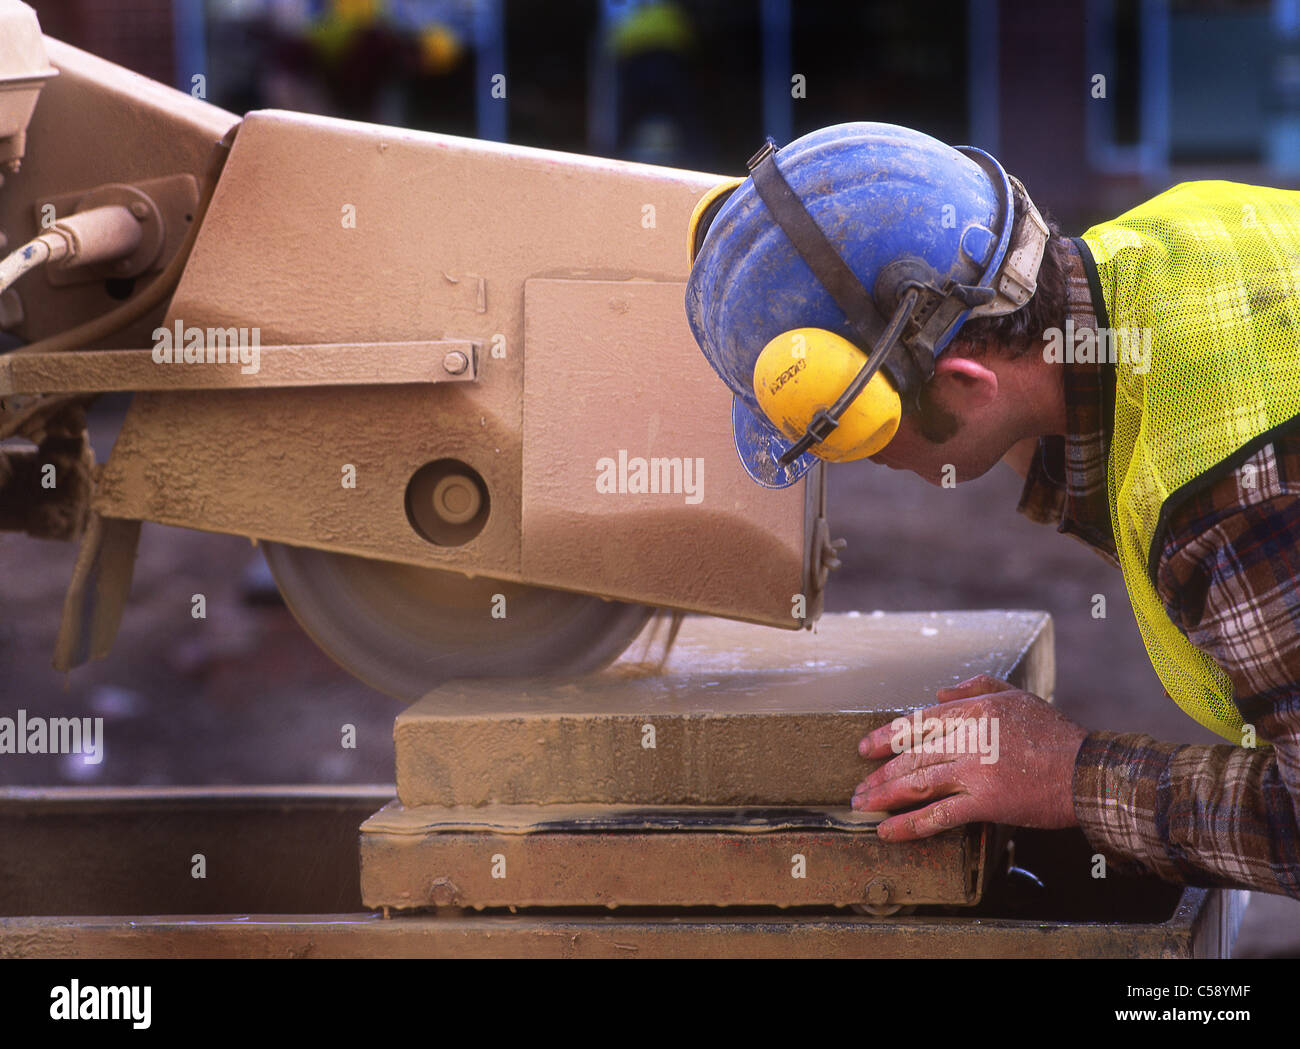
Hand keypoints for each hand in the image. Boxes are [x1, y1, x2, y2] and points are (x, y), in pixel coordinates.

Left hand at [851, 673, 1088, 840]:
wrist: (1088, 771)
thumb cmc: (1055, 734)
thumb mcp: (1016, 696)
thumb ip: (976, 687)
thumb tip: (939, 691)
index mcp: (974, 709)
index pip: (918, 721)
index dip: (886, 736)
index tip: (864, 748)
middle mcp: (969, 737)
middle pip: (911, 754)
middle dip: (879, 773)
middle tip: (858, 787)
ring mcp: (975, 770)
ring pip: (918, 782)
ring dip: (885, 796)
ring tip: (863, 806)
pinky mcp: (986, 802)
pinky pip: (938, 815)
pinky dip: (909, 825)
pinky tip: (887, 831)